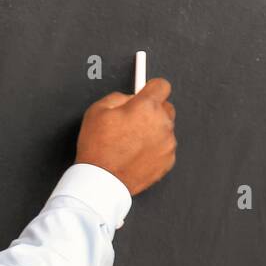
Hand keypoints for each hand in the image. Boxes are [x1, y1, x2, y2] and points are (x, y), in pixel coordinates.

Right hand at [73, 77, 176, 195]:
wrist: (102, 181)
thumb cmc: (98, 149)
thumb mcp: (97, 110)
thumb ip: (119, 97)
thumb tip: (130, 97)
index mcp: (146, 107)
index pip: (162, 85)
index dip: (151, 89)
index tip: (147, 93)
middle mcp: (162, 124)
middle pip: (166, 107)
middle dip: (152, 111)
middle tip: (133, 121)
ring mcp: (167, 144)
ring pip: (165, 128)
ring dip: (153, 131)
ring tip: (132, 142)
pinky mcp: (168, 161)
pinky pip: (165, 147)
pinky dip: (155, 149)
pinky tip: (137, 154)